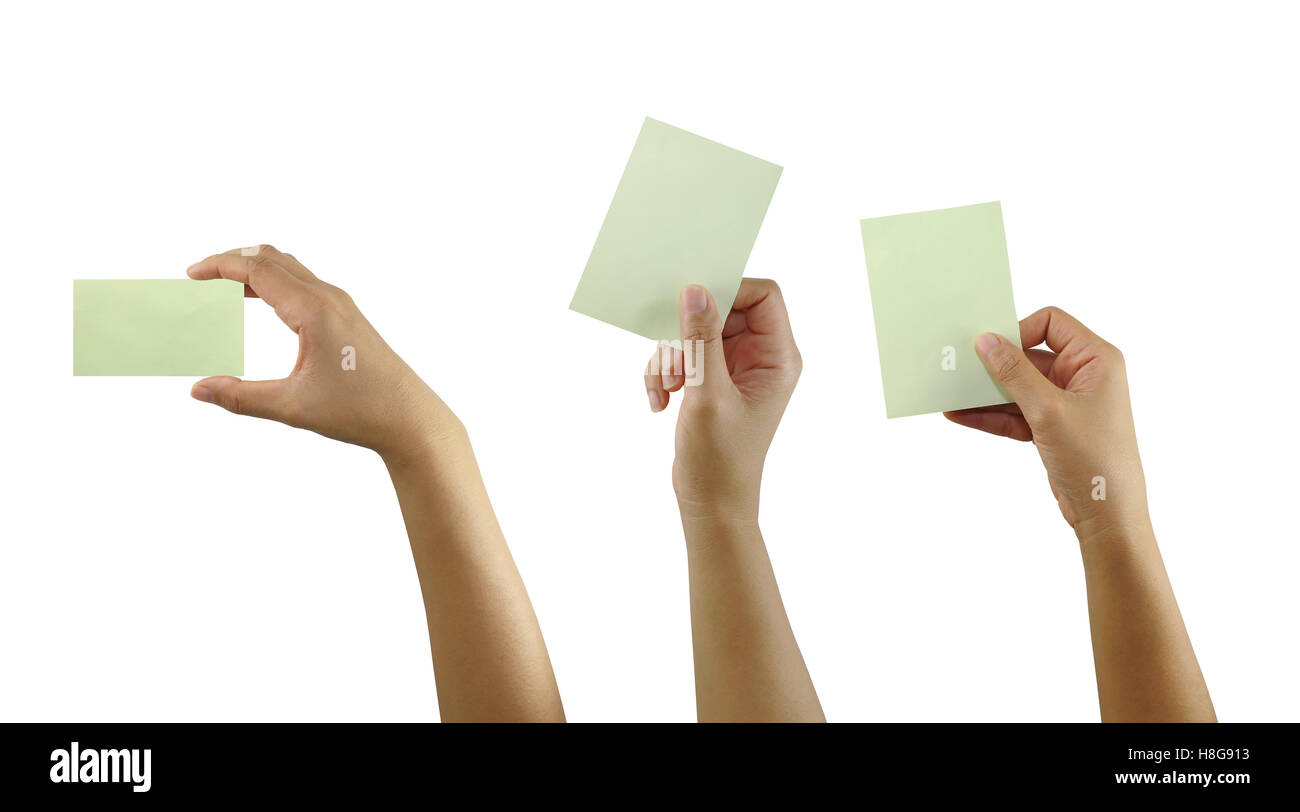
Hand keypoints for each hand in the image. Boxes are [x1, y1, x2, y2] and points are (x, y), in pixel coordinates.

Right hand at [187, 245, 456, 461]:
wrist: (410, 418)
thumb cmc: (360, 411)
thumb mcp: (292, 407)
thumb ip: (241, 397)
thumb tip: (197, 390)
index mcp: (314, 310)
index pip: (258, 269)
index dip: (219, 265)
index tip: (191, 274)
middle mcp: (329, 298)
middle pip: (272, 258)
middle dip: (232, 261)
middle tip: (200, 278)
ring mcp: (341, 304)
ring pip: (290, 268)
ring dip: (254, 270)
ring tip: (223, 289)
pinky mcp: (347, 316)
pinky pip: (303, 284)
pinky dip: (274, 282)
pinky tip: (260, 304)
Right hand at [643, 279, 800, 521]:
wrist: (710, 503)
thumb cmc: (720, 459)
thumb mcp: (707, 394)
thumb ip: (701, 340)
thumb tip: (696, 290)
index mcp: (777, 357)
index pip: (763, 296)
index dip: (729, 290)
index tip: (692, 303)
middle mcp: (760, 357)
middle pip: (723, 310)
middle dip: (689, 333)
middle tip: (674, 360)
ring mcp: (735, 368)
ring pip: (696, 333)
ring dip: (671, 356)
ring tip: (666, 388)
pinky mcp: (711, 379)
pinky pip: (683, 355)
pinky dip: (665, 373)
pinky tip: (660, 402)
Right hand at [944, 307, 1148, 535]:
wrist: (1107, 513)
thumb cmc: (1094, 458)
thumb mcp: (1047, 409)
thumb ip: (1014, 372)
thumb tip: (987, 340)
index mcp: (1096, 360)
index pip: (1051, 323)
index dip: (1019, 332)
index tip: (990, 349)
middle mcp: (1083, 376)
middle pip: (1029, 356)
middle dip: (995, 367)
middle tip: (960, 370)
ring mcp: (1066, 403)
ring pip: (1018, 387)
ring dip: (987, 394)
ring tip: (952, 396)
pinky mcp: (1051, 426)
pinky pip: (1015, 412)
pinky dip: (991, 415)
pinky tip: (961, 415)